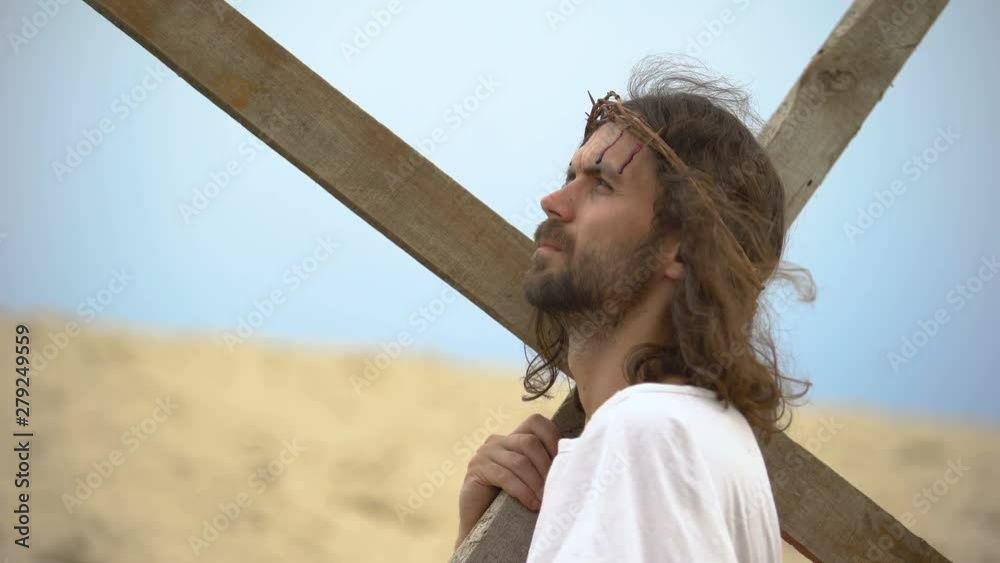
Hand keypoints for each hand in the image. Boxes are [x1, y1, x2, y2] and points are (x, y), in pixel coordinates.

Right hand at [454, 414, 560, 549]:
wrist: (480, 522)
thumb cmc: (509, 501)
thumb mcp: (528, 478)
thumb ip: (542, 465)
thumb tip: (573, 461)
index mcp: (512, 438)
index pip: (535, 422)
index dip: (552, 437)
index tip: (562, 462)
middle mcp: (497, 440)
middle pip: (529, 442)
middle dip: (545, 467)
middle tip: (555, 489)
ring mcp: (484, 453)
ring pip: (519, 461)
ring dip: (536, 483)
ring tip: (545, 501)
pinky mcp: (476, 469)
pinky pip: (505, 477)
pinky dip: (522, 491)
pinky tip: (531, 504)